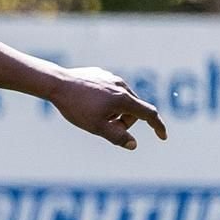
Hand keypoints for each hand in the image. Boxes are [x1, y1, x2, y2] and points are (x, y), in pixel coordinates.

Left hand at [48, 66, 167, 149]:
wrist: (56, 83)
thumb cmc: (76, 107)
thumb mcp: (96, 126)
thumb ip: (117, 136)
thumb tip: (133, 145)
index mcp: (124, 99)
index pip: (149, 114)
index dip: (158, 126)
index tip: (163, 136)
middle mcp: (122, 86)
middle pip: (133, 109)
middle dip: (124, 122)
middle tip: (105, 127)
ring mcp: (111, 78)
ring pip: (122, 99)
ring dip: (115, 112)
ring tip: (93, 114)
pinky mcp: (100, 74)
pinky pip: (110, 90)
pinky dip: (106, 101)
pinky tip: (87, 103)